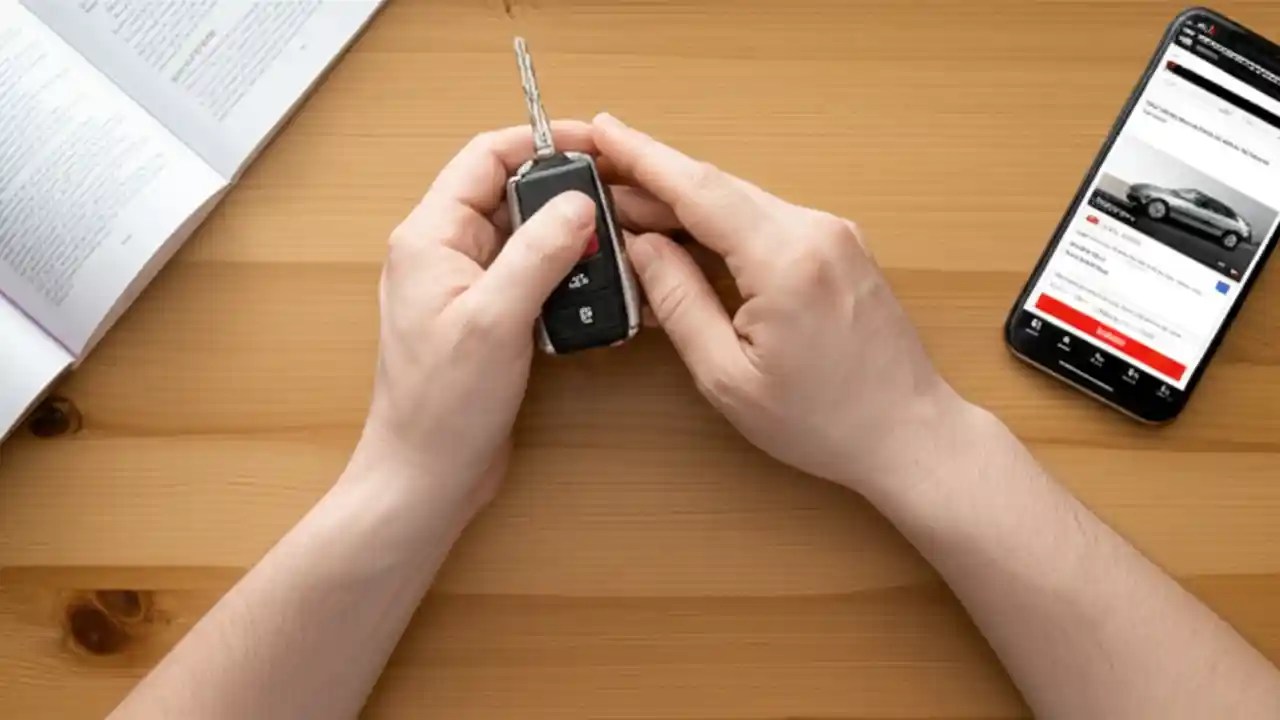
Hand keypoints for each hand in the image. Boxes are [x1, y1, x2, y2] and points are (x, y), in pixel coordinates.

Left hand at [354, 123, 598, 519]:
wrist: (426, 477)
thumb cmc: (443, 405)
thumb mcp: (495, 319)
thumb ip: (539, 253)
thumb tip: (580, 202)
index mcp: (430, 237)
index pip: (485, 158)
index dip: (542, 143)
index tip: (597, 145)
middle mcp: (443, 252)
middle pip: (509, 194)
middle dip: (564, 192)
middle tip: (620, 199)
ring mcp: (464, 287)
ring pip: (524, 238)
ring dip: (568, 238)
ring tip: (616, 245)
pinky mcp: (485, 320)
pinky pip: (529, 278)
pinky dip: (563, 277)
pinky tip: (595, 292)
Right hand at [593, 114, 964, 490]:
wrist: (908, 433)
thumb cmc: (822, 421)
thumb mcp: (727, 376)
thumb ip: (680, 302)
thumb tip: (642, 246)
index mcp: (785, 261)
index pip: (698, 190)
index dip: (643, 157)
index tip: (601, 130)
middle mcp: (815, 231)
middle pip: (718, 187)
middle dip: (653, 182)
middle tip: (596, 186)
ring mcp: (834, 234)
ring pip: (742, 201)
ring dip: (686, 204)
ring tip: (630, 216)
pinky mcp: (840, 245)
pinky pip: (767, 219)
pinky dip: (721, 223)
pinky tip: (687, 239)